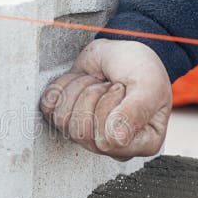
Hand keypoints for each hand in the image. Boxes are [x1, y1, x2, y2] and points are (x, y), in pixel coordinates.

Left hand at [40, 39, 171, 160]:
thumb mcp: (148, 84)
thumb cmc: (140, 67)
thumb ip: (136, 112)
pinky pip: (49, 108)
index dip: (108, 108)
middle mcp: (113, 146)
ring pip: (63, 120)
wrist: (120, 51)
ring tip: (97, 81)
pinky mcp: (67, 118)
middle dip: (92, 96)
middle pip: (81, 132)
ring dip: (79, 89)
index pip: (108, 141)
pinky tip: (81, 81)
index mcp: (142, 144)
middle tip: (108, 84)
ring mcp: (87, 135)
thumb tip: (115, 140)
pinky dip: (63, 86)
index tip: (121, 88)